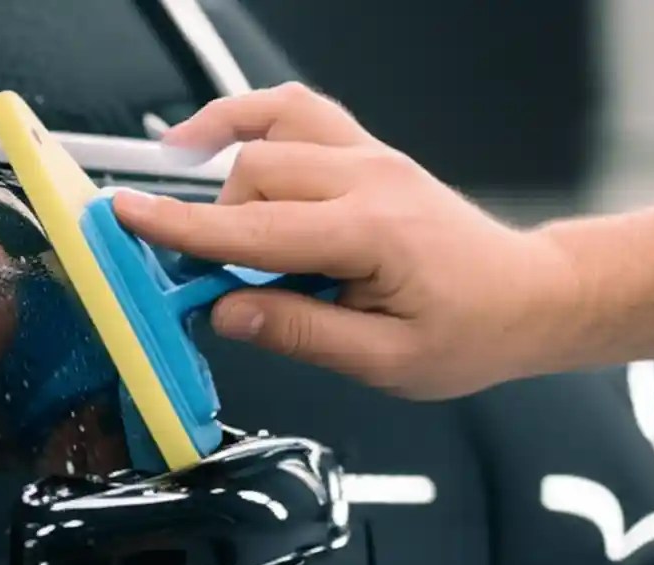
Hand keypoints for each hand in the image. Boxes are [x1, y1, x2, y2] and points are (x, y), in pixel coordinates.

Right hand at [113, 83, 581, 399]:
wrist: (526, 296)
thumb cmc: (473, 330)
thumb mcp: (387, 361)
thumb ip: (302, 332)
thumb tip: (228, 311)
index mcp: (373, 232)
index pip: (255, 228)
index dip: (182, 229)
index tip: (126, 220)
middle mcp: (369, 179)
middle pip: (253, 178)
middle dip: (211, 227)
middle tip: (201, 282)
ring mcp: (370, 157)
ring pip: (267, 136)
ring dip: (225, 174)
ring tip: (198, 215)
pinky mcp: (368, 153)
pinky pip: (297, 114)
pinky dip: (249, 119)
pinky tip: (214, 139)